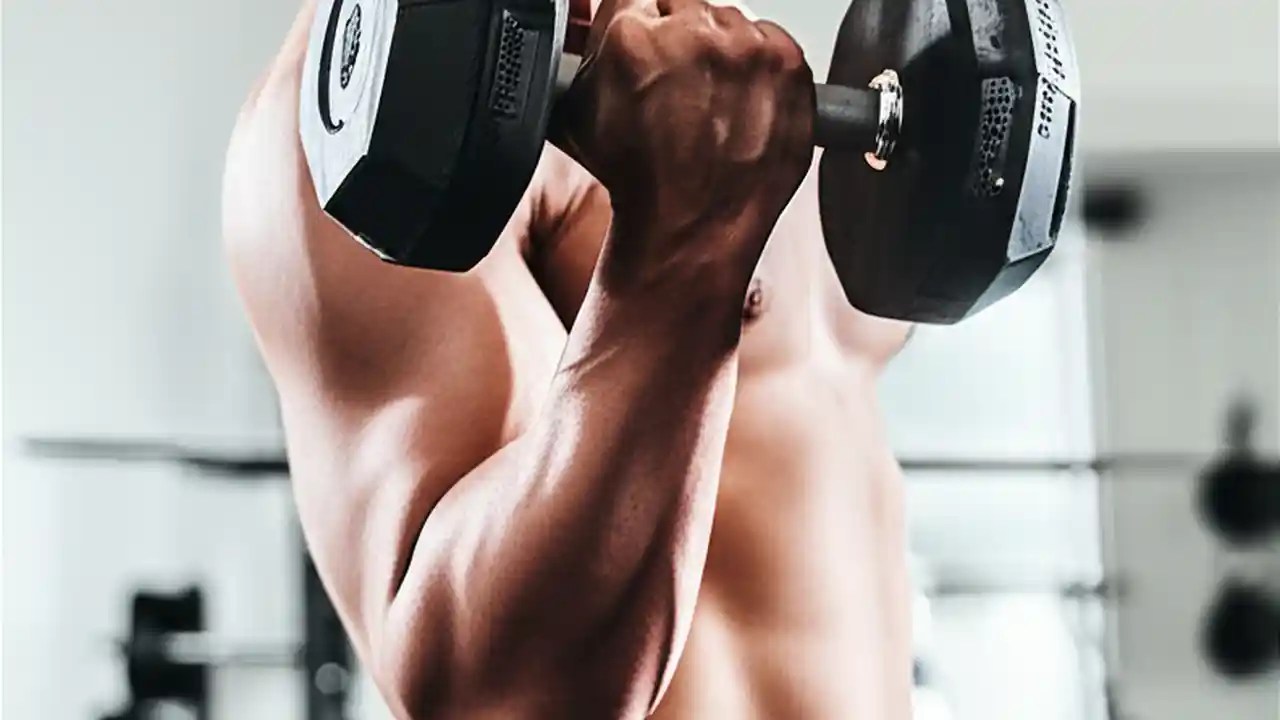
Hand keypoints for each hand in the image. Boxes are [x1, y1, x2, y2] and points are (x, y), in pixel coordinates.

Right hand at [552, 0, 815, 288]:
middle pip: (684, 5)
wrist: (692, 228)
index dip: (640, 28)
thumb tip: (584, 20)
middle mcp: (692, 31)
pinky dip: (760, 68)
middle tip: (678, 86)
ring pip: (730, 23)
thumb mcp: (579, 110)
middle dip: (679, 40)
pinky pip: (771, 43)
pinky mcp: (787, 64)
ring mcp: (745, 47)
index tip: (647, 50)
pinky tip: (740, 107)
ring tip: (711, 104)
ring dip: (721, 54)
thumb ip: (586, 52)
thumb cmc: (639, 181)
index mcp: (633, 33)